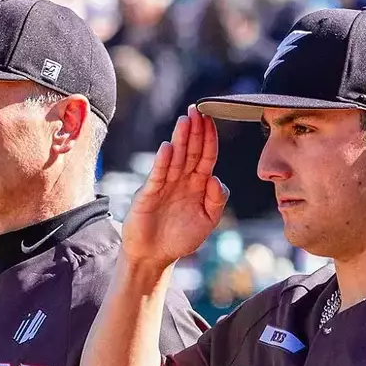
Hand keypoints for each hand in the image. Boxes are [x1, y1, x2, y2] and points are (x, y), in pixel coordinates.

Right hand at [122, 106, 228, 270]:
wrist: (154, 255)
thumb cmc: (181, 237)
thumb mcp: (207, 221)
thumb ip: (217, 200)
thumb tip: (217, 179)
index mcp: (197, 184)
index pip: (205, 156)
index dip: (209, 138)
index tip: (211, 119)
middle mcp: (181, 180)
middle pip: (190, 151)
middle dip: (194, 131)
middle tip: (196, 111)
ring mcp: (164, 185)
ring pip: (175, 159)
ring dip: (179, 140)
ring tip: (184, 122)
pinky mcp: (148, 194)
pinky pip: (158, 176)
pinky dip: (162, 162)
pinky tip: (167, 148)